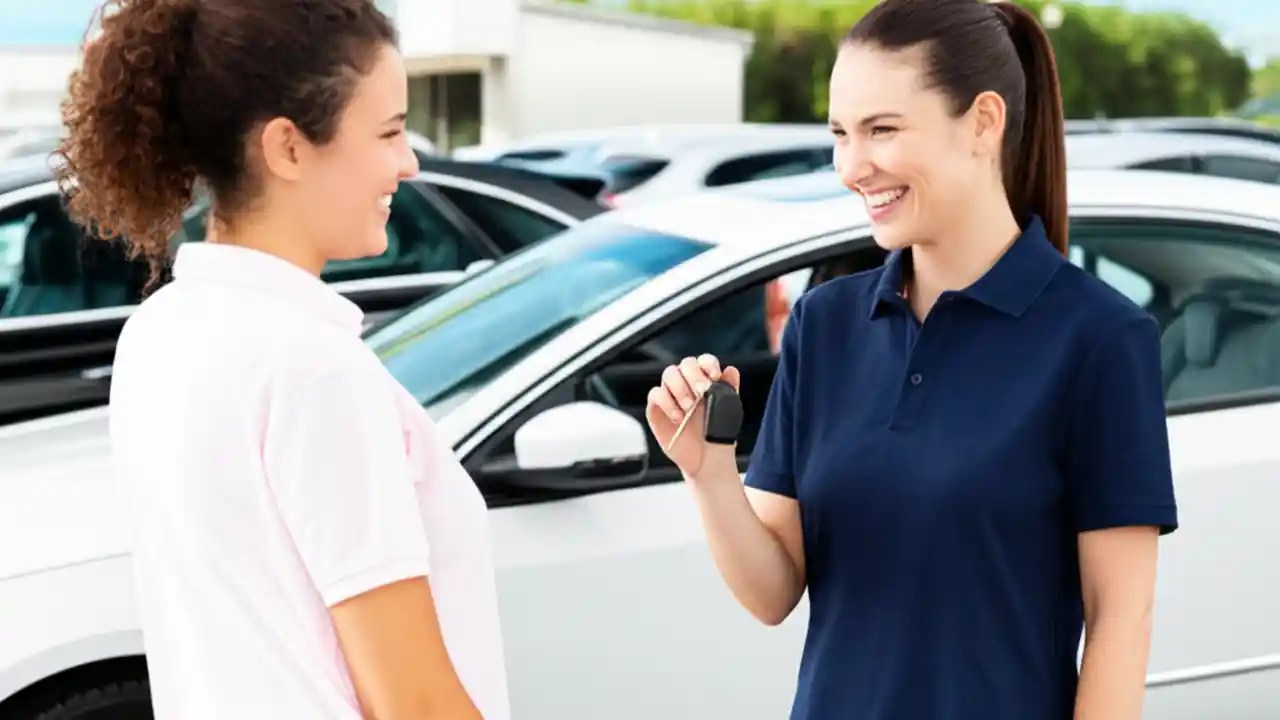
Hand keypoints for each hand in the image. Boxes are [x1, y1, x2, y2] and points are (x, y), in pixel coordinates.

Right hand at [646, 354, 740, 479]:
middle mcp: (686, 382)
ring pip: (669, 374)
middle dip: (694, 376)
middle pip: (685, 364)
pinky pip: (655, 394)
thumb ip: (729, 390)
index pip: (704, 361)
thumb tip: (731, 370)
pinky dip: (667, 403)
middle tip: (702, 393)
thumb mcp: (728, 412)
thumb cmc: (716, 434)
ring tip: (690, 408)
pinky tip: (678, 418)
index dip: (708, 364)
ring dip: (680, 389)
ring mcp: (670, 393)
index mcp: (705, 380)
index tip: (715, 376)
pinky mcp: (656, 407)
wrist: (705, 459)